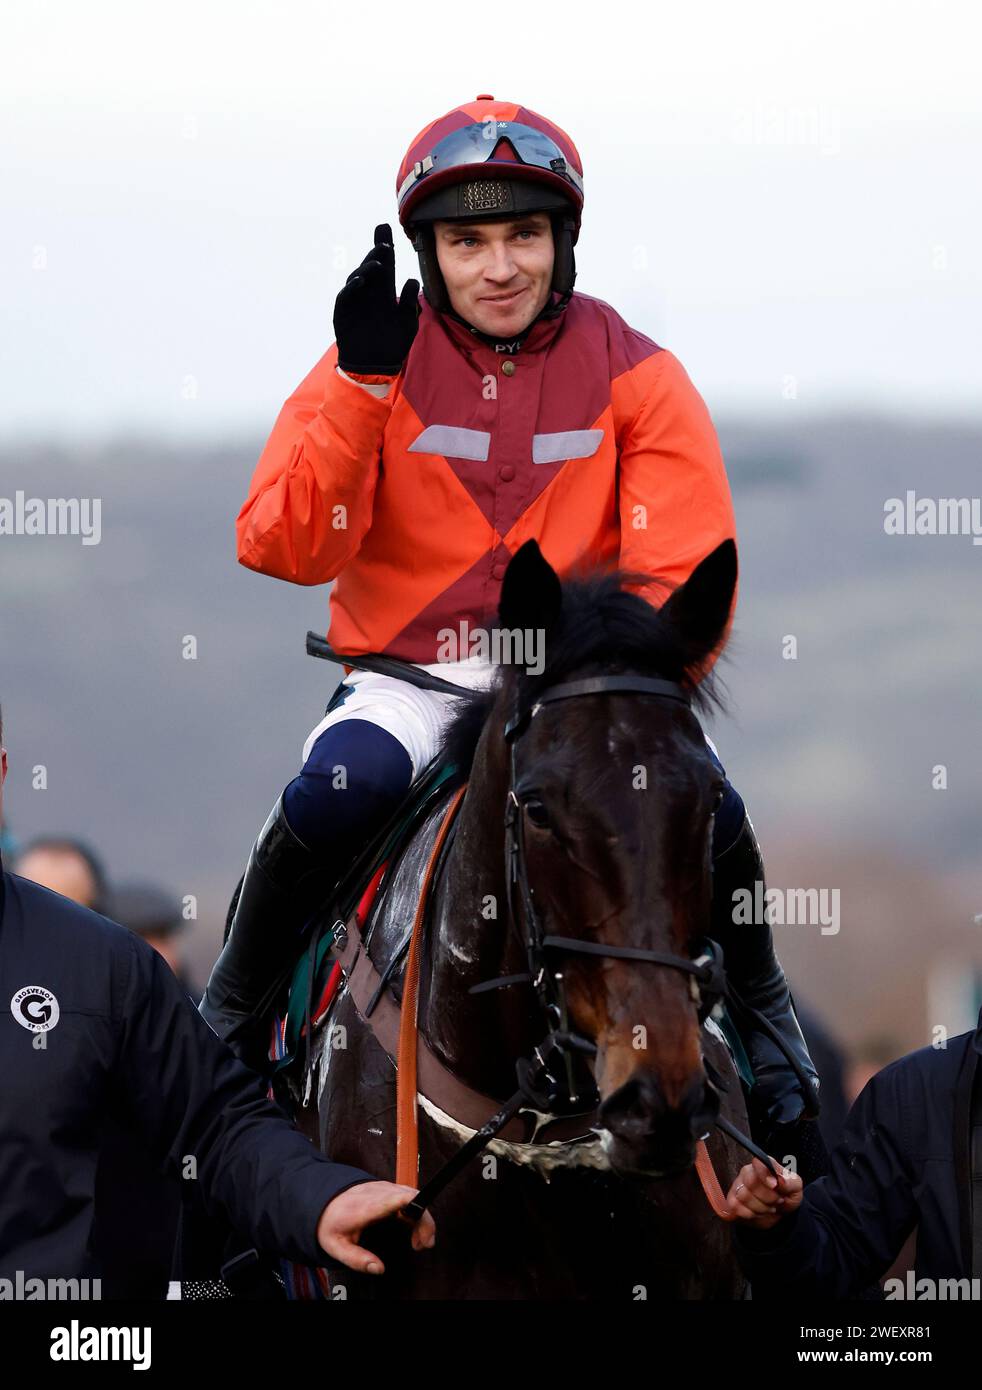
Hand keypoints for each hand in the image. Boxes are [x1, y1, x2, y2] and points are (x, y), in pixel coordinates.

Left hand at [316, 1181, 435, 1274]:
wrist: (321, 1201)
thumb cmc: (330, 1223)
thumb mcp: (337, 1247)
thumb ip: (357, 1259)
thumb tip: (378, 1269)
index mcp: (368, 1206)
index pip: (400, 1199)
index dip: (417, 1212)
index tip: (420, 1236)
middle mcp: (378, 1192)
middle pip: (412, 1197)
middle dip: (425, 1220)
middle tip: (424, 1244)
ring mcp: (383, 1187)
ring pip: (413, 1195)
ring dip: (422, 1217)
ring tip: (419, 1241)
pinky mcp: (386, 1188)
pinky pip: (407, 1195)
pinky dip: (415, 1212)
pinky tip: (413, 1229)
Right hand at [333, 223, 420, 374]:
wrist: (375, 366)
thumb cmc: (392, 344)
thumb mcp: (407, 323)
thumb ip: (409, 303)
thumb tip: (412, 279)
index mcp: (385, 291)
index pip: (386, 266)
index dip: (386, 249)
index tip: (388, 232)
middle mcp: (369, 292)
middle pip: (371, 266)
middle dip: (377, 253)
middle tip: (385, 243)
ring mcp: (355, 300)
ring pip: (359, 277)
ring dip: (367, 268)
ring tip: (378, 264)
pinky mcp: (344, 311)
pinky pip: (347, 296)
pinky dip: (352, 287)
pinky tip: (360, 281)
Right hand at [726, 1155, 803, 1228]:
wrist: (778, 1214)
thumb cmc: (786, 1196)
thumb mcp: (795, 1188)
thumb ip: (790, 1182)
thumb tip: (781, 1179)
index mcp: (763, 1165)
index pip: (758, 1163)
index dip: (765, 1175)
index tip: (775, 1185)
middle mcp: (747, 1172)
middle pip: (751, 1183)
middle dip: (768, 1197)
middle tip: (778, 1201)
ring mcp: (737, 1186)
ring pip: (744, 1197)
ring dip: (761, 1208)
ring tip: (769, 1207)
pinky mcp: (732, 1201)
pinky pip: (736, 1207)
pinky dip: (750, 1214)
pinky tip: (758, 1212)